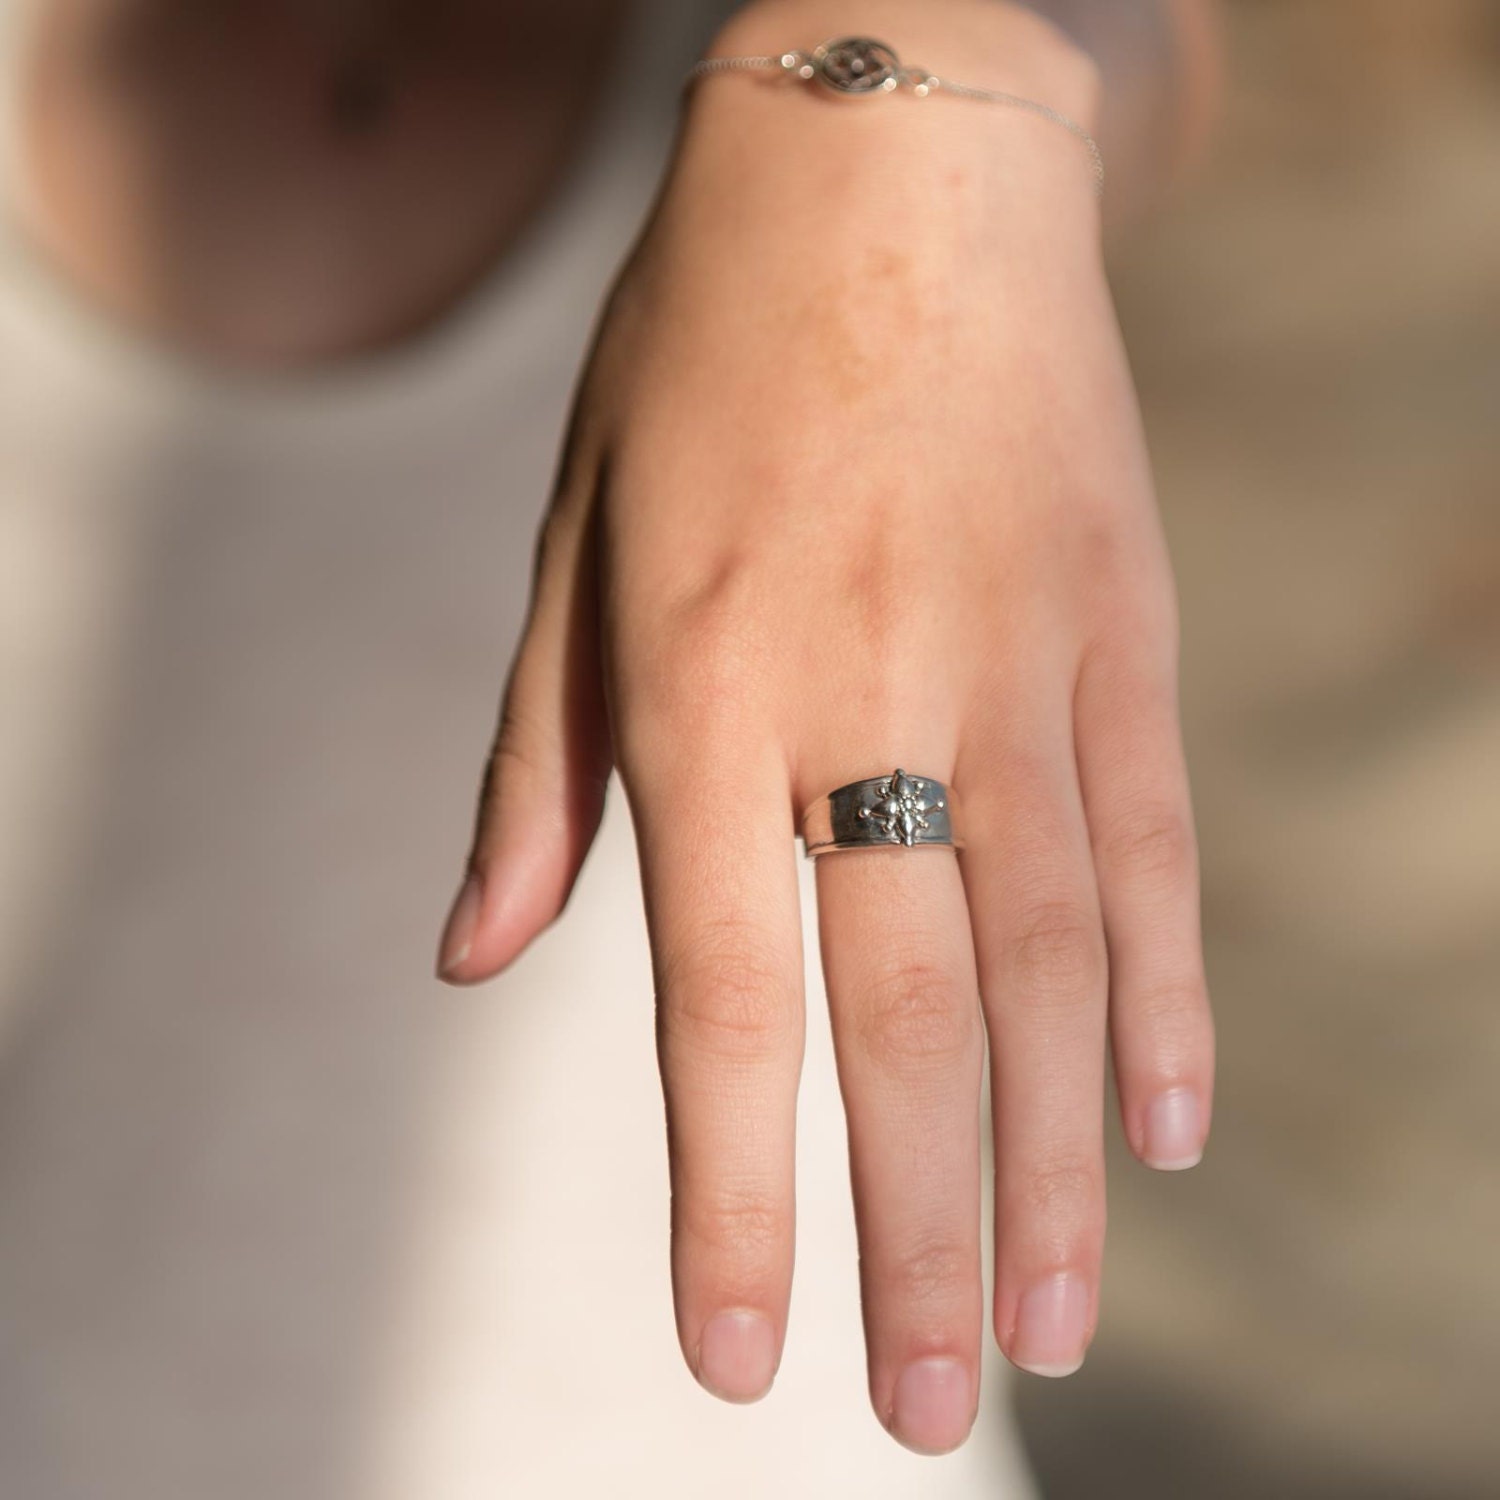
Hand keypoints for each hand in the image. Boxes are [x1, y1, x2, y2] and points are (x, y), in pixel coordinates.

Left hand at [437, 0, 1213, 1455]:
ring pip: (1052, 968)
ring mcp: (1018, 669)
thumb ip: (537, 764)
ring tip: (1048, 1324)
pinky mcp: (1122, 630)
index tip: (738, 1354)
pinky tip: (1165, 1130)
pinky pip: (1152, 850)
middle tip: (923, 1406)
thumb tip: (480, 957)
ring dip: (1051, 1165)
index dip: (730, 1194)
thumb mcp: (573, 541)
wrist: (893, 160)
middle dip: (908, 1234)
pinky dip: (1165, 1002)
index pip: (722, 1001)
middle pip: (906, 1023)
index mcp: (703, 689)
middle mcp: (868, 703)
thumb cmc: (703, 354)